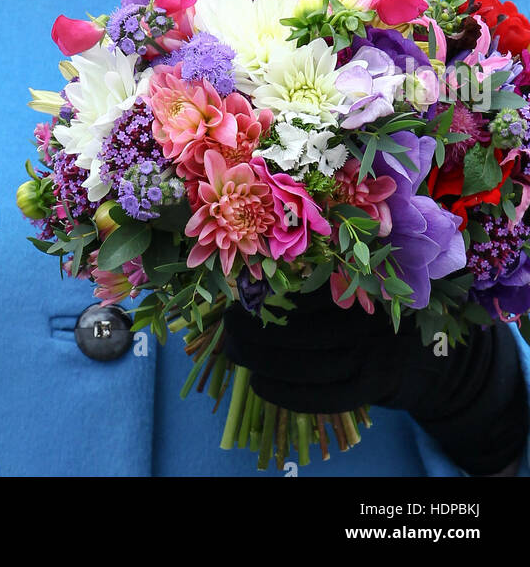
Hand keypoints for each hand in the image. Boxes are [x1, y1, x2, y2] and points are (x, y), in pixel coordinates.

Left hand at [221, 286, 527, 475]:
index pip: (305, 289)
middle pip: (301, 328)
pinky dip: (288, 393)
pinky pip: (324, 395)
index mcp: (365, 281)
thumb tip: (264, 269)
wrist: (436, 354)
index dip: (267, 293)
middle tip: (227, 327)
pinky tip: (260, 385)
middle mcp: (368, 319)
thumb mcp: (368, 273)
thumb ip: (331, 269)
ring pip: (308, 363)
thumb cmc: (388, 306)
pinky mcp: (372, 387)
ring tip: (234, 353)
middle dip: (256, 330)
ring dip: (263, 360)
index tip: (236, 295)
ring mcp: (372, 356)